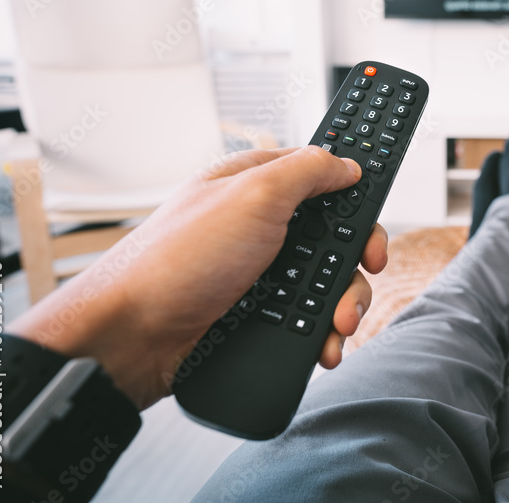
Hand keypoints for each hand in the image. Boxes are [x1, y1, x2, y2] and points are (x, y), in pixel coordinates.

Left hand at [10, 147, 387, 409]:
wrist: (131, 338)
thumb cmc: (175, 260)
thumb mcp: (252, 195)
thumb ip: (307, 171)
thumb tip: (346, 163)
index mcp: (257, 186)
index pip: (323, 175)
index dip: (355, 188)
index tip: (376, 203)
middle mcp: (261, 226)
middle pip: (336, 234)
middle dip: (357, 258)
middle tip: (366, 266)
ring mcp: (260, 272)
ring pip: (328, 282)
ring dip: (344, 303)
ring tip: (337, 324)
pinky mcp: (258, 314)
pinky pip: (309, 320)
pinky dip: (323, 334)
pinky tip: (322, 345)